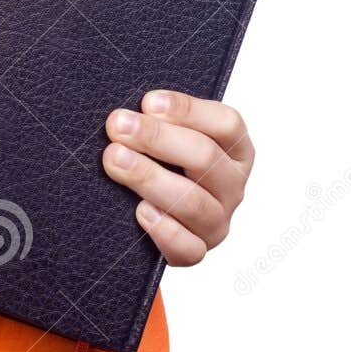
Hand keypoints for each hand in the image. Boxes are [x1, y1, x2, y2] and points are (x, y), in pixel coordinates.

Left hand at [102, 90, 253, 265]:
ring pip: (193, 201)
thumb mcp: (169, 134)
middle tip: (118, 126)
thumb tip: (127, 109)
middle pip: (204, 157)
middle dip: (156, 138)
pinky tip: (140, 211)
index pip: (226, 124)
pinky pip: (188, 248)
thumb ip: (158, 119)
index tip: (148, 102)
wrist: (150, 211)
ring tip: (115, 160)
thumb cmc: (162, 161)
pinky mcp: (198, 249)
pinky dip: (164, 229)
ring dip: (150, 177)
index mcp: (235, 149)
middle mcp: (232, 184)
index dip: (188, 110)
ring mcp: (218, 220)